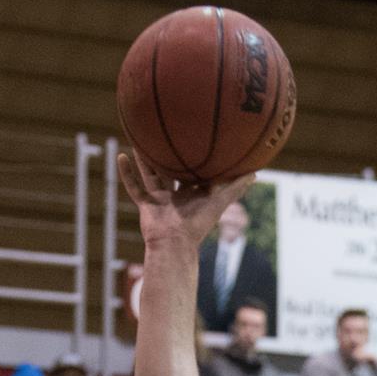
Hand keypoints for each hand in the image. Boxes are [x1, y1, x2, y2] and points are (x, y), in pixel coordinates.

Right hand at [118, 149, 256, 247]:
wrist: (174, 244)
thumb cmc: (198, 225)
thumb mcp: (219, 202)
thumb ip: (235, 188)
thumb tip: (256, 172)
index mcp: (193, 194)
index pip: (195, 172)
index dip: (196, 157)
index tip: (196, 136)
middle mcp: (176, 195)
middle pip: (170, 169)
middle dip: (168, 154)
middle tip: (165, 131)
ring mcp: (159, 200)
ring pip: (150, 173)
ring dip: (144, 158)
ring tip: (138, 136)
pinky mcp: (145, 205)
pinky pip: (134, 187)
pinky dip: (127, 174)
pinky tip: (120, 156)